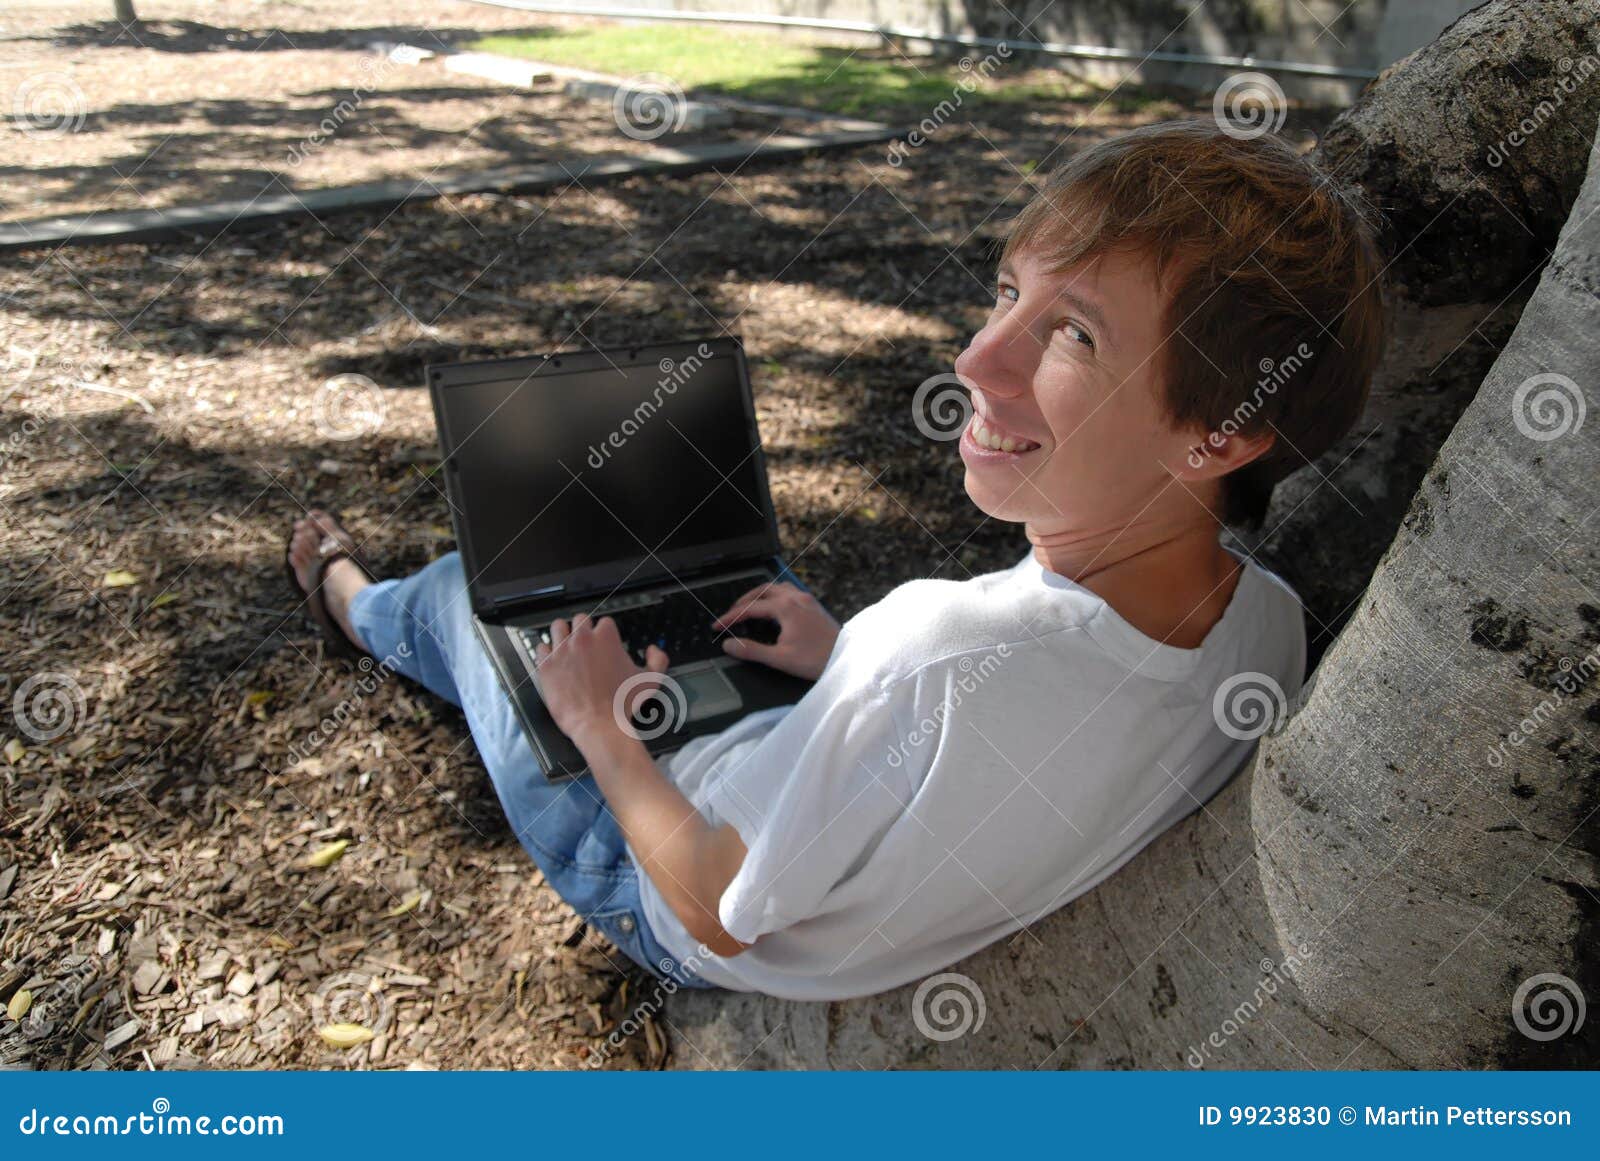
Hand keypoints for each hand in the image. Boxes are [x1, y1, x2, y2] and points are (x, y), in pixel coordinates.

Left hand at [533, 614, 670, 745]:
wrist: (598, 725)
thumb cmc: (623, 704)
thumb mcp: (651, 680)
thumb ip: (658, 660)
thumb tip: (653, 649)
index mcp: (606, 638)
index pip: (605, 622)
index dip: (606, 633)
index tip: (606, 644)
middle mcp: (582, 639)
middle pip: (580, 619)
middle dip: (584, 629)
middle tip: (586, 643)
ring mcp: (562, 651)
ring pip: (557, 627)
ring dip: (562, 633)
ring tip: (566, 644)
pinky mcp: (546, 665)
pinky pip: (541, 647)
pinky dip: (546, 652)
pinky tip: (553, 660)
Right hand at [714, 580, 839, 681]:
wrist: (847, 659)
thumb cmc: (816, 659)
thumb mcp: (780, 658)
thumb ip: (752, 650)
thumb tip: (729, 645)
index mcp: (786, 608)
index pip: (751, 608)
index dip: (731, 617)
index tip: (718, 626)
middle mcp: (796, 598)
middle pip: (763, 591)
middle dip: (744, 601)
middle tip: (731, 614)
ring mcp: (807, 600)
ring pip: (777, 588)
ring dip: (760, 595)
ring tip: (749, 607)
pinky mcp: (814, 606)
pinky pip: (790, 592)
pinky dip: (775, 596)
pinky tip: (774, 608)